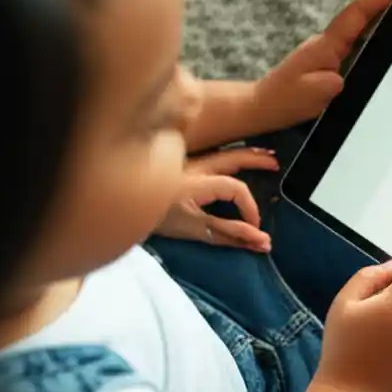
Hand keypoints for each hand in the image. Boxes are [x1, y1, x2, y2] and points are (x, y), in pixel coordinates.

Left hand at [155, 147, 279, 252]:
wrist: (117, 205)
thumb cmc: (155, 219)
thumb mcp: (194, 230)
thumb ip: (228, 233)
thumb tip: (260, 239)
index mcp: (198, 181)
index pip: (236, 189)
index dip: (250, 209)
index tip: (254, 229)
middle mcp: (194, 167)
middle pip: (232, 157)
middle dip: (256, 159)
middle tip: (275, 163)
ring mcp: (185, 164)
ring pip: (222, 152)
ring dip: (244, 154)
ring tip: (263, 155)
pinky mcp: (179, 166)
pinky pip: (211, 156)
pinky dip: (229, 156)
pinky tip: (234, 157)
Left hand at [252, 0, 391, 128]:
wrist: (263, 105)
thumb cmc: (283, 100)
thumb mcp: (312, 96)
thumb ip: (331, 85)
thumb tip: (343, 80)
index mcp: (326, 46)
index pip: (355, 16)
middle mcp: (328, 42)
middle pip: (361, 16)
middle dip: (386, 3)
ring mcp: (328, 50)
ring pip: (359, 29)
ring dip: (381, 19)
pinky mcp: (328, 61)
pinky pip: (355, 44)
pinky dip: (372, 37)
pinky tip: (385, 42)